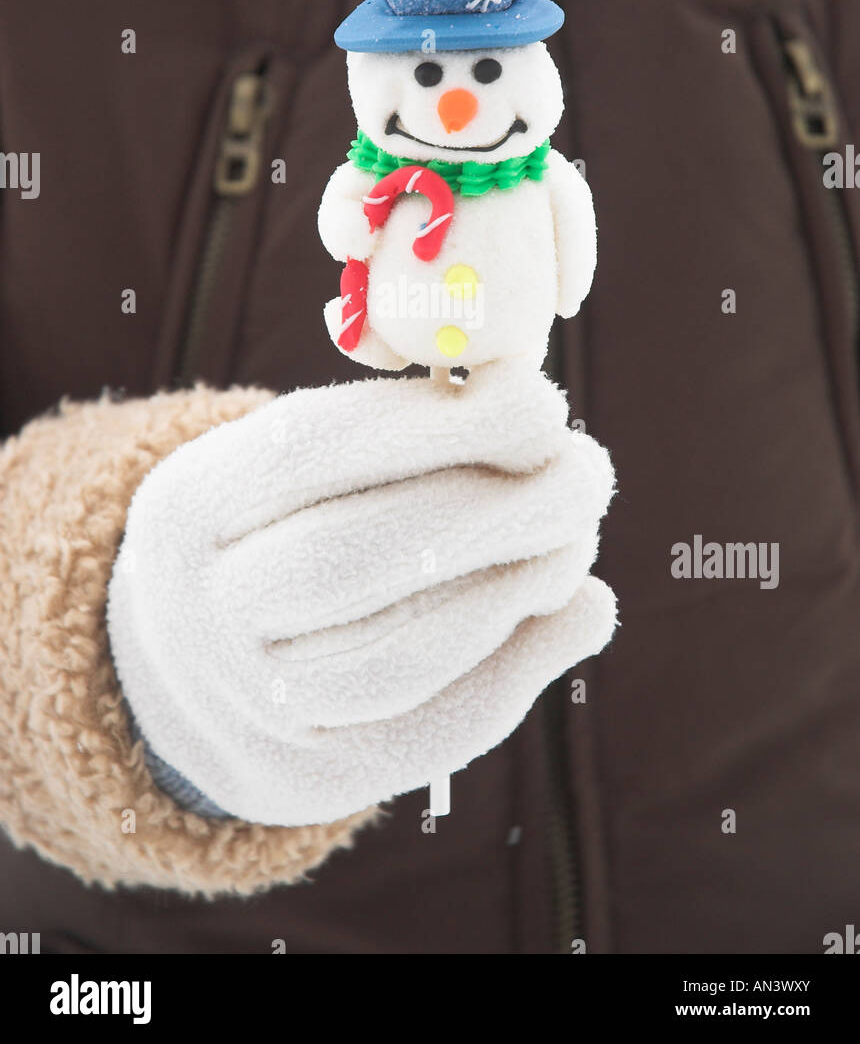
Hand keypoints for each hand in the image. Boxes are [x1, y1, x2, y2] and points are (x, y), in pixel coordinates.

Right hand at [108, 362, 616, 825]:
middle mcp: (199, 617)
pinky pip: (430, 735)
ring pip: (398, 657)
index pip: (316, 452)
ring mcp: (248, 712)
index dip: (441, 425)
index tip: (541, 401)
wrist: (192, 668)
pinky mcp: (309, 777)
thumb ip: (400, 436)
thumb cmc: (278, 531)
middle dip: (496, 509)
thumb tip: (541, 423)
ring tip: (579, 538)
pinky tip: (582, 614)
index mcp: (189, 508)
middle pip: (356, 559)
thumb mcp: (295, 465)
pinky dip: (522, 669)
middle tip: (587, 471)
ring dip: (515, 589)